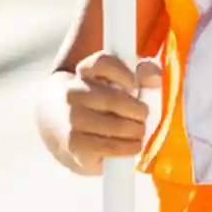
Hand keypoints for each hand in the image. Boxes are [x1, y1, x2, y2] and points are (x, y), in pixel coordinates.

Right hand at [64, 51, 161, 174]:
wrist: (55, 125)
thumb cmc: (95, 101)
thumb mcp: (112, 81)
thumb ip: (139, 73)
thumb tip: (155, 77)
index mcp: (84, 72)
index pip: (102, 63)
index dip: (122, 72)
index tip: (134, 84)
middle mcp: (73, 93)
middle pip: (113, 99)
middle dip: (137, 110)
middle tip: (144, 115)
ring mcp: (71, 120)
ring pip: (114, 125)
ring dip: (135, 130)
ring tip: (140, 131)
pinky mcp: (73, 146)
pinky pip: (108, 147)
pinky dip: (127, 147)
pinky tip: (133, 145)